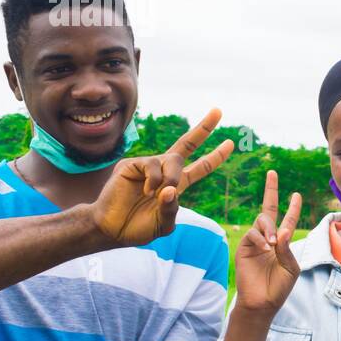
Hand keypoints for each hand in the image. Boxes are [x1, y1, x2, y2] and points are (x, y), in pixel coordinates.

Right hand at [90, 108, 233, 247]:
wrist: (110, 230)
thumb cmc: (137, 228)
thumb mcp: (163, 224)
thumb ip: (171, 209)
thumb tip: (171, 189)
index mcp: (176, 185)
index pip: (201, 167)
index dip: (215, 156)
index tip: (231, 143)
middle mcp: (163, 172)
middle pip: (187, 145)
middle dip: (204, 128)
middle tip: (218, 110)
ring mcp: (148, 167)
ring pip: (173, 158)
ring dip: (172, 177)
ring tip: (156, 195)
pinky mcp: (131, 164)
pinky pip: (152, 164)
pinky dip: (154, 180)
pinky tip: (146, 191)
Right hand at [234, 170, 302, 315]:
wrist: (262, 303)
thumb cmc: (279, 287)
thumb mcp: (290, 267)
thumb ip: (288, 248)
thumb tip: (283, 230)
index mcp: (282, 242)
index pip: (287, 219)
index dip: (292, 206)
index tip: (296, 193)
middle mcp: (268, 238)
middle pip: (269, 209)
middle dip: (270, 189)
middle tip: (273, 173)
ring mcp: (255, 242)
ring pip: (261, 220)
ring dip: (270, 228)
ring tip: (274, 244)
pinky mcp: (244, 248)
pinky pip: (252, 234)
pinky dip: (261, 239)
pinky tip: (267, 248)